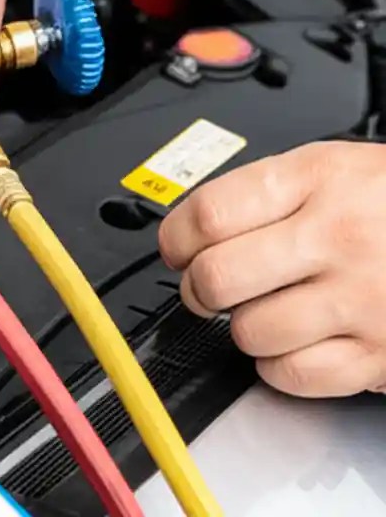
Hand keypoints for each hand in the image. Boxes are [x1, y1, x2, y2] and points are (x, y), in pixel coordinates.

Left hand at [158, 141, 385, 397]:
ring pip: (249, 332)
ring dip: (245, 327)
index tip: (176, 248)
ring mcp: (362, 299)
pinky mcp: (381, 353)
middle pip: (217, 277)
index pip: (208, 215)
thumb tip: (194, 229)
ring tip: (269, 309)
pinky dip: (280, 365)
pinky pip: (291, 374)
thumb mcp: (341, 168)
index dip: (175, 238)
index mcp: (321, 180)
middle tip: (210, 286)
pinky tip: (297, 341)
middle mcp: (339, 237)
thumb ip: (268, 194)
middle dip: (199, 288)